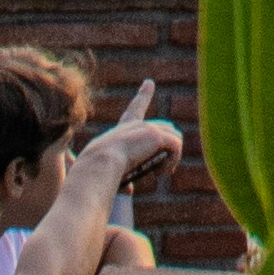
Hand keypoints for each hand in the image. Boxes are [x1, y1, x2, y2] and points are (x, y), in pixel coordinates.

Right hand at [67, 86, 181, 205]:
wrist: (99, 164)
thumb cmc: (97, 171)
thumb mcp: (109, 172)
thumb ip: (122, 179)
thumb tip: (129, 191)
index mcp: (123, 130)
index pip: (136, 108)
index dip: (143, 96)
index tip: (149, 83)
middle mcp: (136, 125)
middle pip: (165, 128)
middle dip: (169, 148)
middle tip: (160, 171)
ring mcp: (147, 128)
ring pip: (174, 139)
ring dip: (170, 159)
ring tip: (159, 174)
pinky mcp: (157, 135)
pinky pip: (176, 147)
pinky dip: (171, 162)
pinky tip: (160, 174)